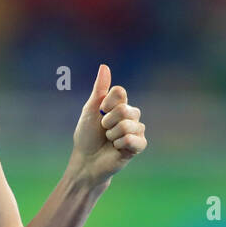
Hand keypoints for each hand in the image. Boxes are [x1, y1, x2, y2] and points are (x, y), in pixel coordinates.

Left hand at [70, 64, 146, 185]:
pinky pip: (132, 139)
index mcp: (120, 105)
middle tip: (104, 130)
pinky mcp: (139, 145)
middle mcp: (131, 116)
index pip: (120, 92)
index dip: (107, 102)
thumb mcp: (90, 110)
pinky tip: (117, 148)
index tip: (100, 112)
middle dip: (108, 121)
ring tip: (109, 141)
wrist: (86, 160)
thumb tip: (104, 66)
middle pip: (125, 109)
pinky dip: (119, 144)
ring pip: (127, 125)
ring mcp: (137, 130)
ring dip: (112, 135)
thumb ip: (99, 89)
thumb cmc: (87, 136)